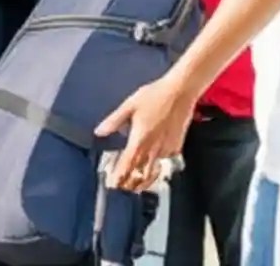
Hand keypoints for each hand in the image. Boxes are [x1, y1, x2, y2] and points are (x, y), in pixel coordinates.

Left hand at [94, 73, 198, 191]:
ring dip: (144, 179)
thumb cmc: (155, 95)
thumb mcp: (129, 105)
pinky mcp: (176, 146)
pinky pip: (165, 162)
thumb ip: (114, 121)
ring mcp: (166, 149)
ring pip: (153, 171)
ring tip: (136, 184)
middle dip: (130, 183)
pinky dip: (157, 166)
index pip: (127, 165)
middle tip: (123, 187)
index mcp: (139, 140)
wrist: (181, 91)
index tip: (112, 185)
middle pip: (140, 174)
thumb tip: (99, 131)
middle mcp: (153, 148)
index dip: (119, 177)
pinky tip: (153, 164)